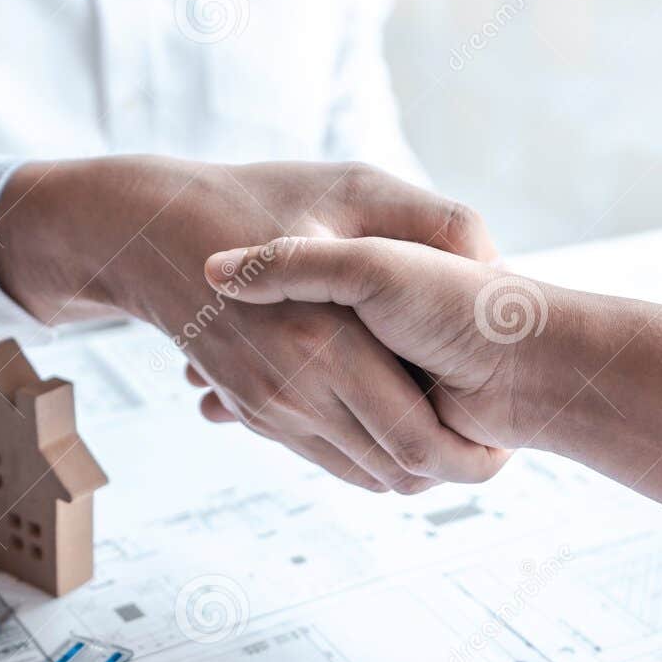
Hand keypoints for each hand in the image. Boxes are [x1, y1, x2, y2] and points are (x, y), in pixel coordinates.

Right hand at [0, 157, 507, 490]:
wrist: (151, 231)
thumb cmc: (260, 195)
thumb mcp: (357, 187)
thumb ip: (434, 224)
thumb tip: (498, 265)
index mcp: (329, 344)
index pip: (418, 441)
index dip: (473, 454)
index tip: (509, 441)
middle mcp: (295, 389)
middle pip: (396, 470)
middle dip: (453, 469)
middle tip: (494, 448)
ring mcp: (270, 407)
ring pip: (363, 474)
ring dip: (414, 468)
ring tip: (458, 437)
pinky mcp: (255, 412)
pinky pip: (325, 461)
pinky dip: (369, 457)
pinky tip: (401, 427)